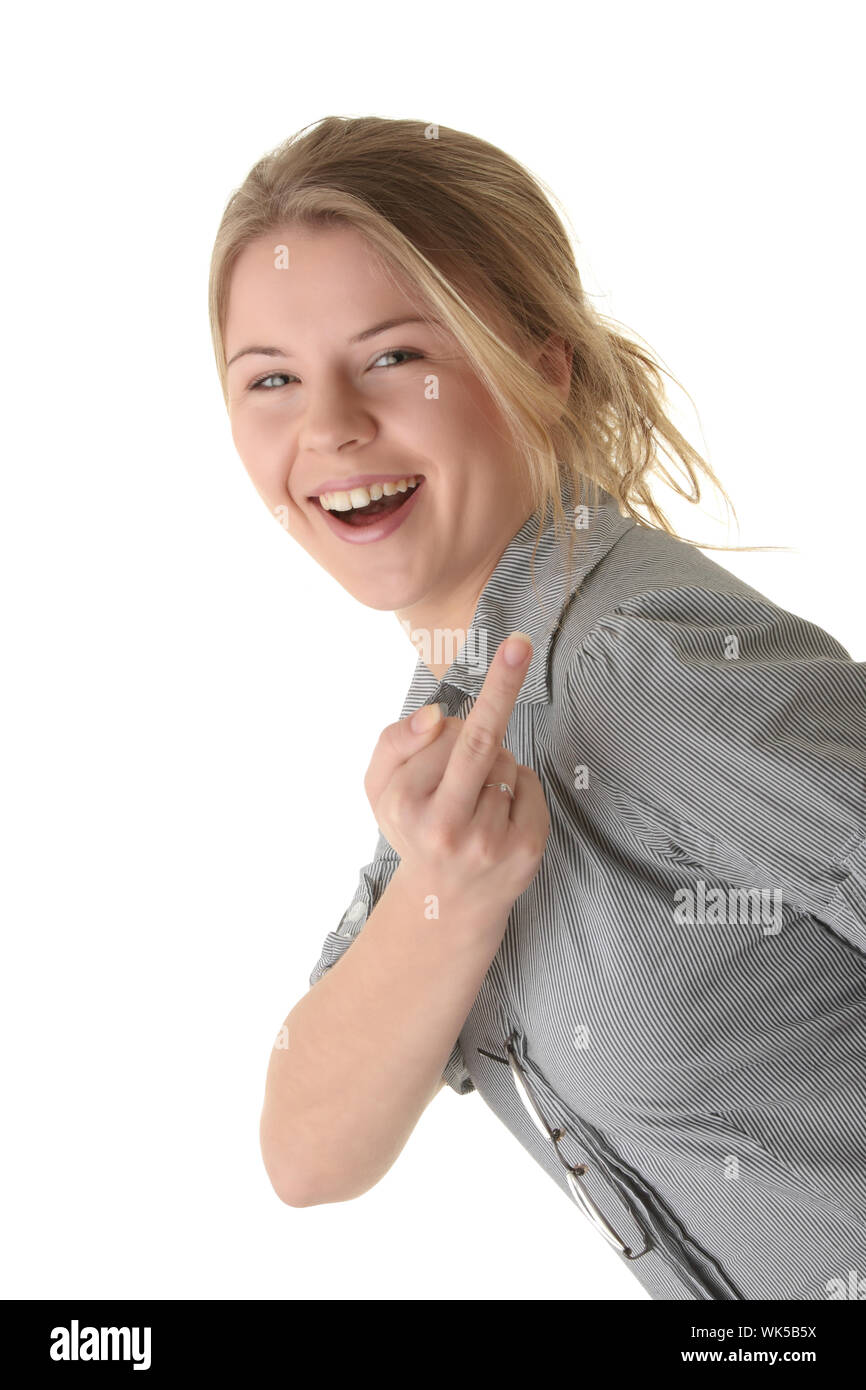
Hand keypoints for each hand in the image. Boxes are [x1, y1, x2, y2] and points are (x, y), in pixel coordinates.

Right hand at [364, 633, 550, 918]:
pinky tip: (499, 813)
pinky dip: (519, 787)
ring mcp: (488, 842)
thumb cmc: (413, 829)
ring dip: (496, 765)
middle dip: (502, 687)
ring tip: (474, 800)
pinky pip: (531, 786)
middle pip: (479, 742)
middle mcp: (445, 826)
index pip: (444, 735)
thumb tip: (433, 716)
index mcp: (404, 803)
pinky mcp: (525, 852)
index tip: (505, 648)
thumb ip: (393, 743)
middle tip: (518, 645)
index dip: (452, 724)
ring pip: (507, 763)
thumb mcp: (379, 789)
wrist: (443, 905)